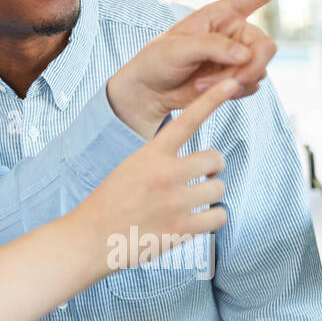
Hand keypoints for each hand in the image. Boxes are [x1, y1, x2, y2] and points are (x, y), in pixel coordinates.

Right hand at [81, 78, 236, 270]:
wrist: (90, 237)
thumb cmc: (110, 202)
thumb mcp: (130, 167)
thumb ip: (159, 159)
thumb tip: (194, 163)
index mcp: (150, 155)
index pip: (188, 120)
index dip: (212, 100)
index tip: (230, 83)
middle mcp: (166, 175)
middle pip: (214, 159)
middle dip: (212, 168)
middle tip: (202, 176)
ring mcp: (176, 203)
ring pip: (219, 189)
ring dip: (211, 195)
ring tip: (194, 201)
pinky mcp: (182, 230)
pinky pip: (219, 217)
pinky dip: (213, 218)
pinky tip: (199, 219)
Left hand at [105, 0, 314, 137]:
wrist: (151, 89)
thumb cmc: (158, 60)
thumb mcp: (177, 47)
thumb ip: (211, 47)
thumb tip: (245, 53)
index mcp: (221, 13)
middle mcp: (235, 32)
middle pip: (266, 47)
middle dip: (249, 67)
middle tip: (227, 81)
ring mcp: (239, 55)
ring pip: (260, 69)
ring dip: (233, 82)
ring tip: (202, 83)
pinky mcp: (238, 77)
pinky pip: (252, 86)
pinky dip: (232, 93)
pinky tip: (208, 91)